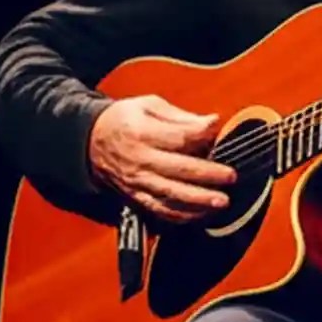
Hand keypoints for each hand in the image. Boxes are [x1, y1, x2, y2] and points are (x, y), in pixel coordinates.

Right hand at [88, 95, 236, 223]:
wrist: (91, 142)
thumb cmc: (125, 120)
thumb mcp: (149, 106)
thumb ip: (181, 117)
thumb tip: (212, 123)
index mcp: (142, 133)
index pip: (178, 138)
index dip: (201, 135)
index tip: (217, 130)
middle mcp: (140, 160)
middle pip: (178, 170)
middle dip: (207, 175)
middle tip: (230, 176)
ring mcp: (138, 182)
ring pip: (171, 196)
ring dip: (198, 201)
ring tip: (221, 202)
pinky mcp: (137, 197)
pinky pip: (161, 210)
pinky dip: (182, 215)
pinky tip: (201, 214)